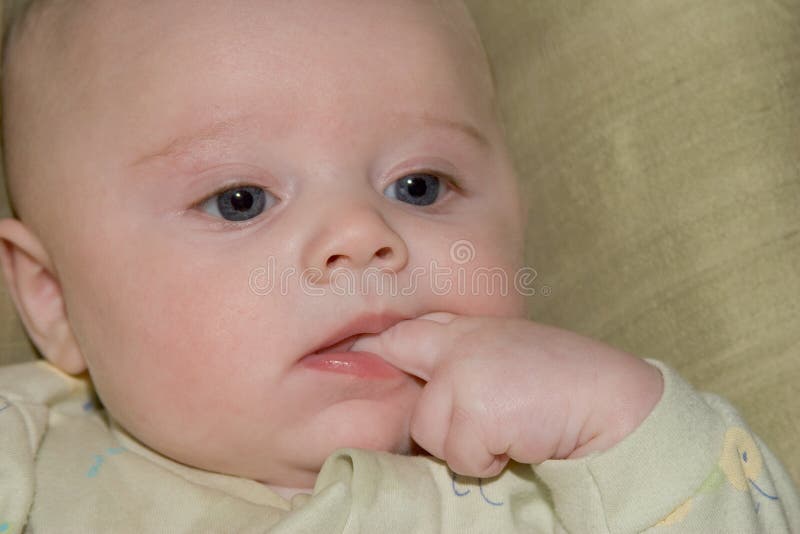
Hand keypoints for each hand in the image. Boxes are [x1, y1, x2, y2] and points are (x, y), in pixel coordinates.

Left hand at [351, 312, 662, 477]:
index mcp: (464, 329)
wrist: (614, 401)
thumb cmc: (562, 385)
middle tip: (464, 413)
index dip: (373, 349)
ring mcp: (462, 369)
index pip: (401, 334)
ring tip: (509, 428)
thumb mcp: (505, 356)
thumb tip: (420, 393)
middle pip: (399, 372)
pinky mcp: (475, 404)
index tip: (354, 357)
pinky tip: (520, 440)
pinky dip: (488, 461)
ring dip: (465, 444)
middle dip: (419, 406)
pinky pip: (459, 455)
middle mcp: (456, 340)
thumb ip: (460, 361)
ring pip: (428, 430)